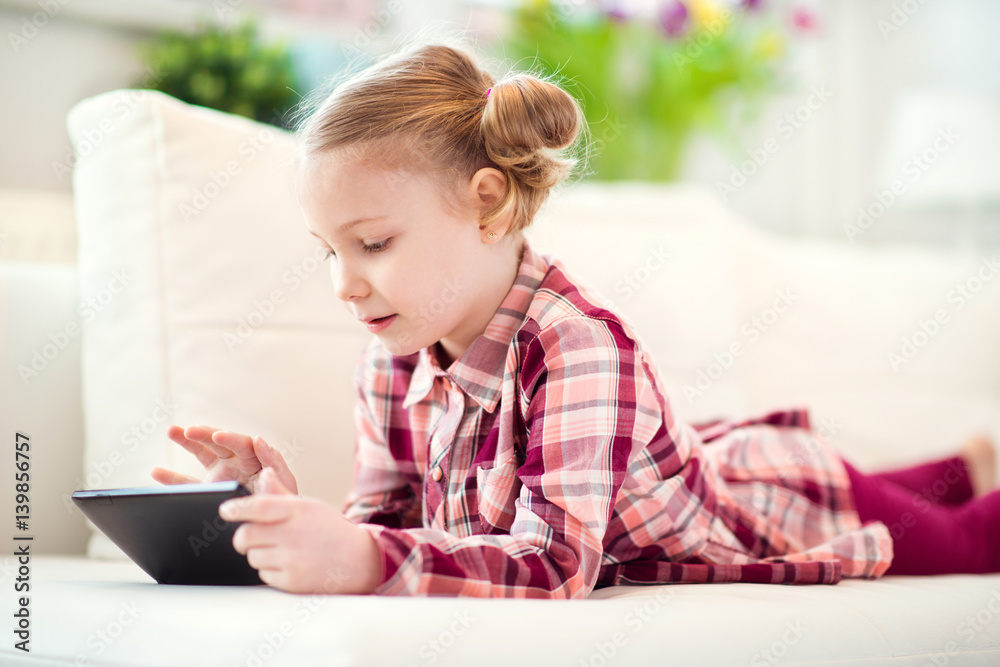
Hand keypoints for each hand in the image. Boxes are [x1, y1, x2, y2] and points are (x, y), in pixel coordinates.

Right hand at [150, 424, 298, 494]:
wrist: (276, 524)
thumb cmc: (282, 501)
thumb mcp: (283, 482)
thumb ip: (273, 462)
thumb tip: (259, 439)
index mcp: (254, 458)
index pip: (241, 443)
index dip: (229, 438)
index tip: (218, 435)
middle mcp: (235, 461)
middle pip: (217, 442)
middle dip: (203, 434)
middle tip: (189, 430)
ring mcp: (220, 473)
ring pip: (201, 453)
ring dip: (186, 441)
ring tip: (171, 430)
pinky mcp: (208, 489)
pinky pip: (188, 483)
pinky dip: (172, 478)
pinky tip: (156, 472)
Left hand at [221, 468, 381, 594]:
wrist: (359, 560)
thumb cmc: (330, 529)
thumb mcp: (309, 506)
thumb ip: (281, 494)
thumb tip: (263, 473)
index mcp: (298, 510)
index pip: (258, 506)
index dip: (237, 508)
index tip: (225, 510)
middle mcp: (293, 534)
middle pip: (245, 536)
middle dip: (241, 537)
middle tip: (246, 537)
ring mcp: (292, 559)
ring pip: (252, 556)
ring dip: (257, 553)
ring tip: (277, 550)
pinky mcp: (291, 580)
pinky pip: (263, 574)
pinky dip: (269, 569)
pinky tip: (286, 563)